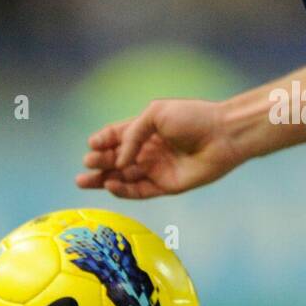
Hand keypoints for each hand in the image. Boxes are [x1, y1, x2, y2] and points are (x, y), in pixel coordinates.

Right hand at [75, 98, 242, 198]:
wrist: (223, 135)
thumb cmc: (193, 118)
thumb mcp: (155, 114)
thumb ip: (132, 134)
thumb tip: (119, 160)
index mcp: (147, 128)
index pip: (118, 136)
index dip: (103, 141)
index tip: (91, 144)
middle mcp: (150, 149)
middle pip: (117, 159)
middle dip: (99, 162)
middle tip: (86, 164)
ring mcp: (158, 168)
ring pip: (124, 177)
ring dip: (104, 179)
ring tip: (83, 181)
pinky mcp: (167, 186)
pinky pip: (140, 191)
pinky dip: (123, 190)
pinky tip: (110, 185)